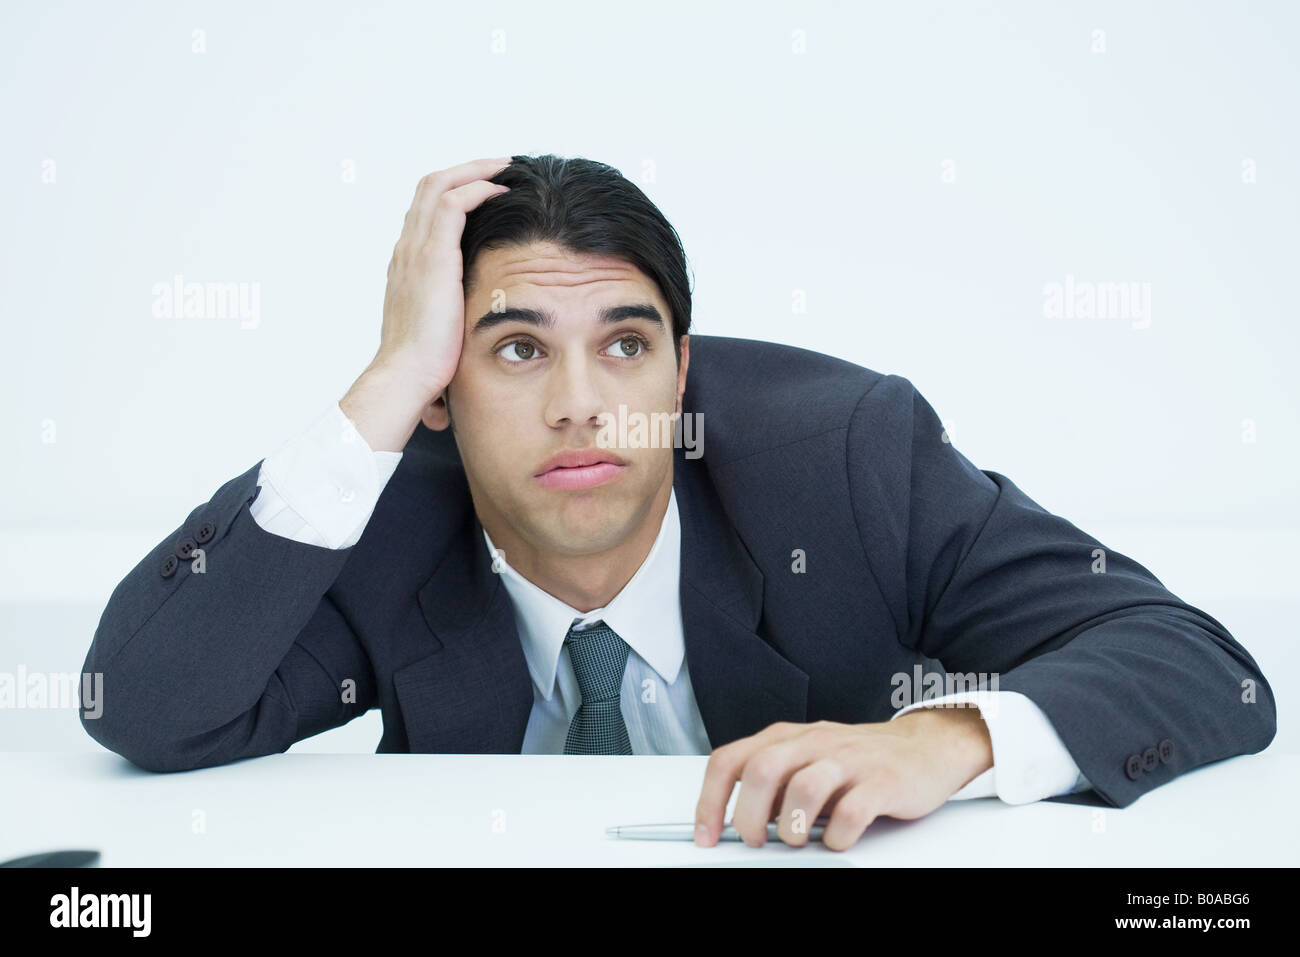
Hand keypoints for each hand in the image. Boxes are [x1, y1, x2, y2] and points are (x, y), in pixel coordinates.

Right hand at [375, 156, 514, 395]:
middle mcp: (407, 249)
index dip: (455, 193)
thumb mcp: (442, 328)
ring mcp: (415, 249)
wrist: (407, 375)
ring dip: (474, 170)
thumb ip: (453, 312)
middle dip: (465, 170)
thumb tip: (475, 323)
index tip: (485, 189)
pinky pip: (452, 202)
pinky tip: (500, 190)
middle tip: (500, 167)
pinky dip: (476, 188)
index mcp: (408, 265)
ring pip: (438, 185)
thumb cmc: (427, 364)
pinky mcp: (432, 255)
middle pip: (428, 187)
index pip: (426, 212)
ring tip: (505, 168)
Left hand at [693, 709, 993, 850]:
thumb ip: (775, 781)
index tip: (707, 834)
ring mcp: (849, 760)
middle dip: (749, 816)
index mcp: (788, 737)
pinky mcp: (883, 781)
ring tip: (799, 840)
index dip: (711, 800)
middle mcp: (814, 742)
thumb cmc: (860, 758)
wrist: (924, 747)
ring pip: (803, 789)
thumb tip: (738, 818)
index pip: (731, 760)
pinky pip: (853, 812)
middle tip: (756, 841)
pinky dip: (839, 836)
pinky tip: (838, 840)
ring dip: (793, 827)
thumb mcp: (807, 759)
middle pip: (762, 771)